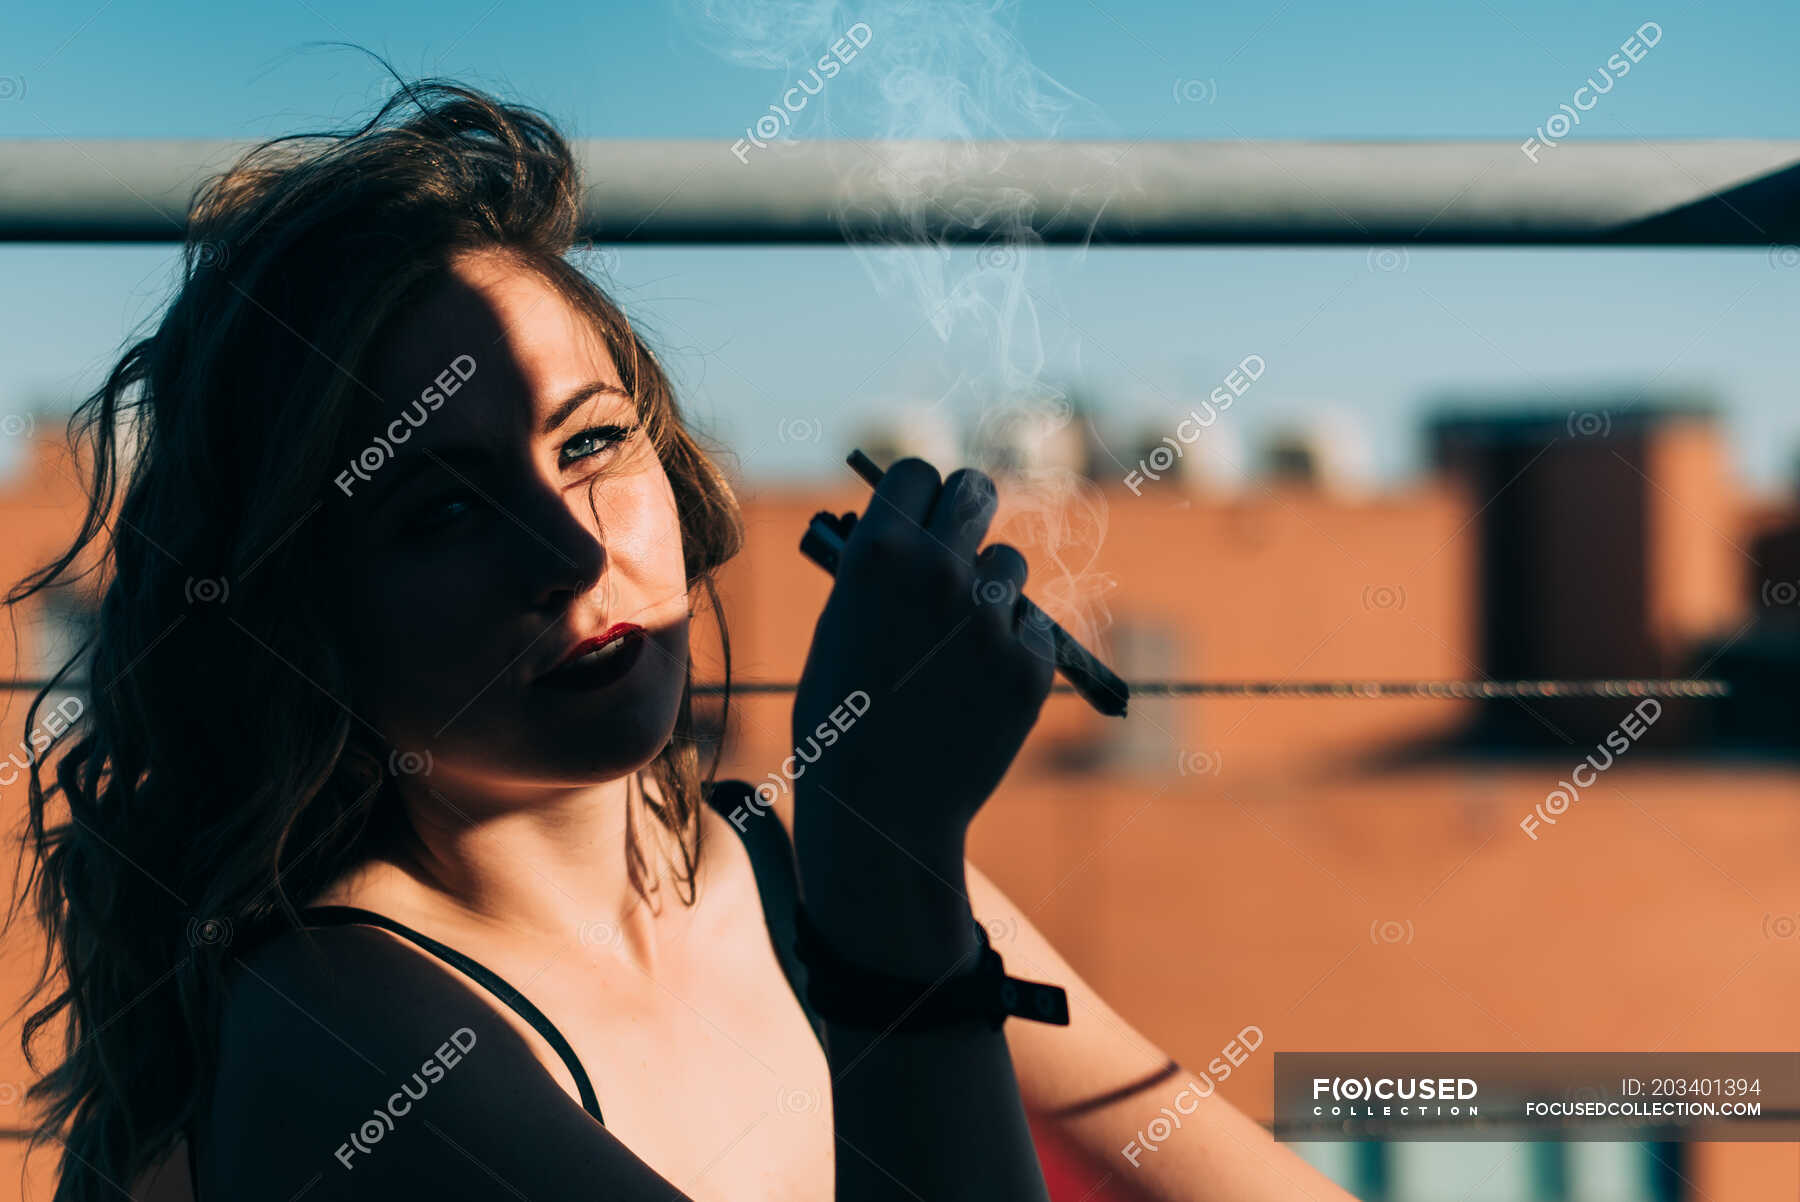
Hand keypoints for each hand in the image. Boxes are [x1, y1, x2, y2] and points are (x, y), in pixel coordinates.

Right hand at [789, 458, 1055, 872]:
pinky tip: (976, 688)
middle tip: (959, 541)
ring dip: (990, 585)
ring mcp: (990, 616)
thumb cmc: (842, 721)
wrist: (880, 812)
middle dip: (965, 512)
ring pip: (1008, 561)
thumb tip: (914, 535)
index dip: (916, 493)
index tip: (918, 511)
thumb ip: (878, 575)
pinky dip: (1010, 647)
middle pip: (974, 492)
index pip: (916, 472)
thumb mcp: (838, 630)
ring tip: (958, 638)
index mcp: (878, 554)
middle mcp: (939, 571)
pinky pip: (1028, 625)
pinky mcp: (1030, 660)